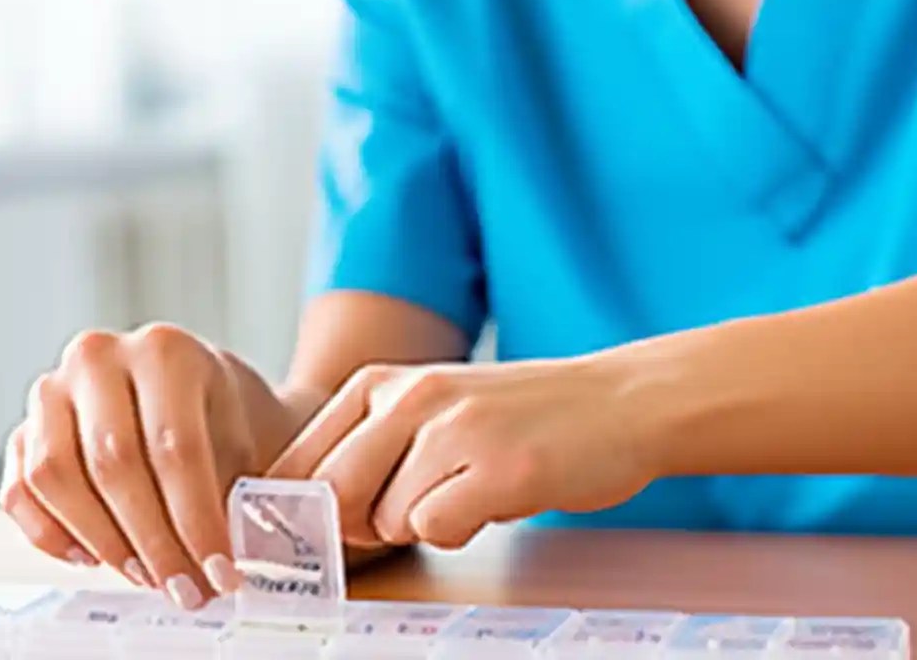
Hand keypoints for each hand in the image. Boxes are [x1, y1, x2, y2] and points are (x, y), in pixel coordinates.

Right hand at [0, 323, 308, 608]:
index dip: (196, 519)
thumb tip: (217, 565)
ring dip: (102, 540)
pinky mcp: (23, 427)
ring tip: (146, 575)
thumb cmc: (233, 422)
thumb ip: (232, 495)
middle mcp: (100, 357)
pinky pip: (20, 489)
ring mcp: (52, 389)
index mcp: (166, 349)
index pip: (175, 446)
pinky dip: (50, 534)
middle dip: (152, 540)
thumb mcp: (247, 445)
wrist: (212, 397)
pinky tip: (93, 559)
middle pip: (112, 463)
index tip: (218, 571)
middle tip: (183, 587)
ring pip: (55, 476)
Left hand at [268, 357, 657, 549]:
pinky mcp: (500, 469)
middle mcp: (412, 396)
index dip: (301, 512)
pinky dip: (458, 532)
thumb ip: (368, 449)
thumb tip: (312, 518)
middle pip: (333, 492)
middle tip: (408, 514)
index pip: (298, 461)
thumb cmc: (519, 415)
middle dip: (357, 525)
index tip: (318, 535)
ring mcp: (456, 430)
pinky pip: (436, 531)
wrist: (618, 401)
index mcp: (381, 382)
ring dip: (421, 524)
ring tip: (469, 490)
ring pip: (387, 519)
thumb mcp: (431, 409)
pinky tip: (492, 501)